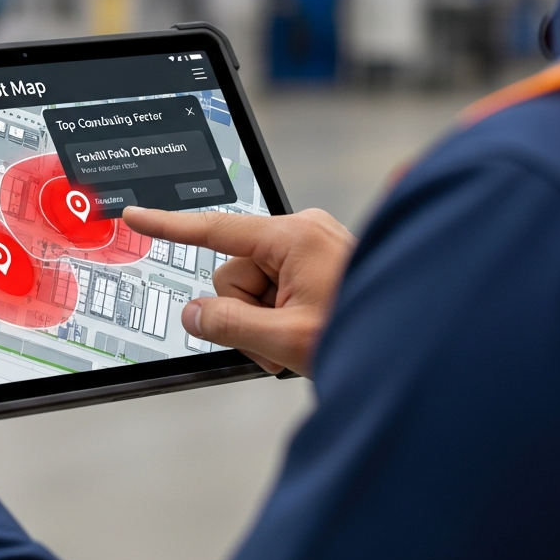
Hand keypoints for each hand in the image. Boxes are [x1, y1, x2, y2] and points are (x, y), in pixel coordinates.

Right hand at [122, 207, 355, 376]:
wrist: (423, 344)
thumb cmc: (369, 334)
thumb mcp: (287, 340)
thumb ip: (229, 325)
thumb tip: (194, 314)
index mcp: (294, 237)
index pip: (215, 230)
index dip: (168, 226)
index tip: (136, 215)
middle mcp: (302, 232)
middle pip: (234, 273)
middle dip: (247, 313)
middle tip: (279, 342)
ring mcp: (311, 247)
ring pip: (253, 287)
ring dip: (267, 322)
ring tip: (301, 342)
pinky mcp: (317, 262)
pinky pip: (276, 288)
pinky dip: (282, 317)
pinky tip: (308, 332)